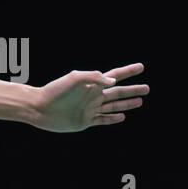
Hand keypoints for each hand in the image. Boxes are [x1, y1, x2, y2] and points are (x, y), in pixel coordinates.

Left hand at [32, 63, 148, 132]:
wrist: (39, 108)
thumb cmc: (55, 91)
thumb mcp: (73, 79)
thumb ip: (93, 77)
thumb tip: (113, 81)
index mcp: (91, 83)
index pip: (114, 75)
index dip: (128, 71)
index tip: (141, 67)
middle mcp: (92, 95)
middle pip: (118, 92)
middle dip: (133, 90)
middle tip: (147, 88)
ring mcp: (90, 109)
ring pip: (114, 106)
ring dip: (127, 104)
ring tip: (140, 101)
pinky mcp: (85, 121)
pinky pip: (103, 120)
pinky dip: (114, 119)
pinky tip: (122, 117)